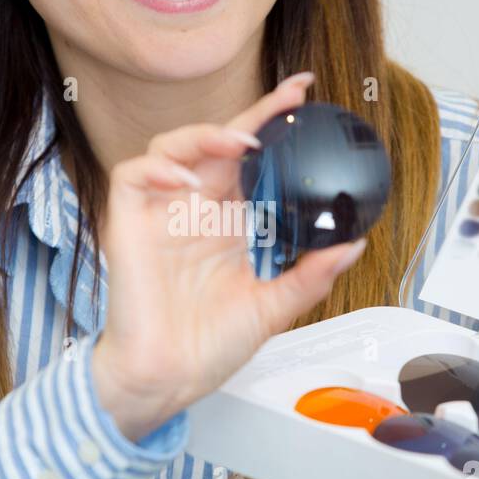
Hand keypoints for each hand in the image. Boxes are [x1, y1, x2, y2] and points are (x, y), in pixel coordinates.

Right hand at [91, 72, 366, 441]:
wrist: (168, 380)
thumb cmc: (206, 348)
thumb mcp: (272, 308)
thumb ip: (310, 275)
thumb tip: (350, 244)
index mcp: (227, 223)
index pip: (252, 161)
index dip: (274, 125)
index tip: (306, 98)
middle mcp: (194, 211)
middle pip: (219, 142)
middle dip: (254, 115)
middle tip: (290, 99)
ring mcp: (160, 214)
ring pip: (172, 146)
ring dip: (206, 135)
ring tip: (240, 143)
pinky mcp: (128, 224)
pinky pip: (132, 175)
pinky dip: (156, 167)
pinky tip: (182, 178)